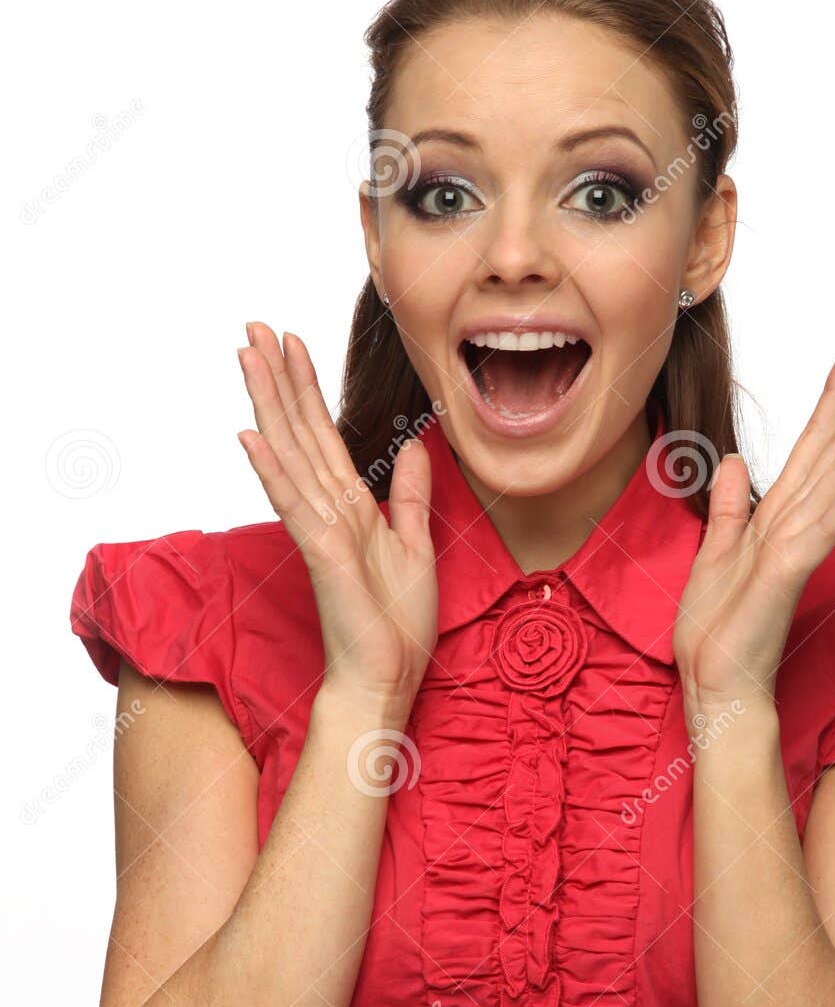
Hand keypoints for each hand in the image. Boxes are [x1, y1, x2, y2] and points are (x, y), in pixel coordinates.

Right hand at [236, 322, 437, 709]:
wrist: (387, 679)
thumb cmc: (396, 625)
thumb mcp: (416, 546)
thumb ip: (412, 495)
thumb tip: (416, 445)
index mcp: (350, 507)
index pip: (322, 435)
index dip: (306, 388)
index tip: (292, 343)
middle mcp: (327, 511)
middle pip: (297, 432)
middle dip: (277, 377)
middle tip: (252, 327)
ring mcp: (320, 530)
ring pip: (289, 454)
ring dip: (267, 403)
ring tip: (245, 356)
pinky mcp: (322, 555)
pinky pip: (294, 505)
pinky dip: (272, 470)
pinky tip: (250, 436)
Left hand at [673, 341, 834, 713]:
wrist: (715, 686)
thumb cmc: (717, 631)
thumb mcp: (715, 553)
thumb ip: (732, 509)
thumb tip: (735, 463)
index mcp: (777, 519)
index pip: (812, 449)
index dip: (833, 400)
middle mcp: (795, 526)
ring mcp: (796, 549)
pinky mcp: (788, 575)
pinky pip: (823, 528)